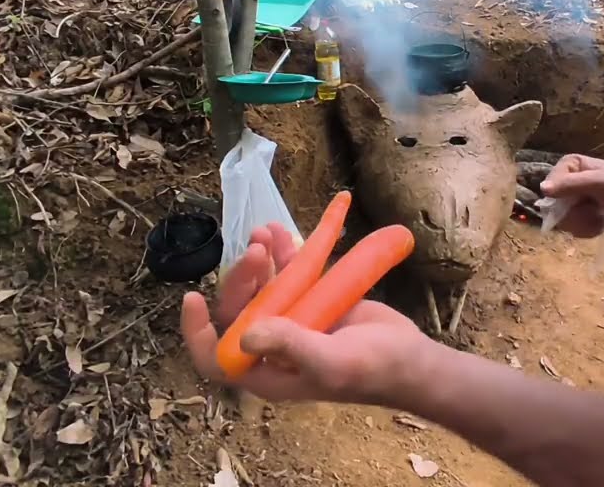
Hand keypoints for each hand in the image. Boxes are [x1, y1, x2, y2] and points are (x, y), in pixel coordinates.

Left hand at [180, 222, 429, 403]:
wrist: (411, 358)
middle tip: (257, 249)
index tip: (192, 299)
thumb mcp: (330, 362)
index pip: (217, 358)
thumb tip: (246, 334)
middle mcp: (273, 348)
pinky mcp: (312, 301)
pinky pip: (289, 274)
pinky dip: (283, 252)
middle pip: (239, 310)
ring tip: (265, 230)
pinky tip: (281, 231)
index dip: (197, 333)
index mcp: (267, 372)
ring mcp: (293, 321)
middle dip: (241, 278)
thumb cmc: (372, 369)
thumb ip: (290, 347)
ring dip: (259, 259)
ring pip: (261, 288)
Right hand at [539, 155, 603, 237]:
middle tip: (593, 212)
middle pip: (554, 207)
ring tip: (600, 218)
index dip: (562, 200)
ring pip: (564, 221)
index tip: (580, 202)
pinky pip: (574, 228)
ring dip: (583, 224)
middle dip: (575, 215)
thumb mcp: (597, 183)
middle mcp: (569, 181)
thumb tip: (543, 189)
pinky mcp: (583, 214)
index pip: (549, 187)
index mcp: (570, 166)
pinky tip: (601, 224)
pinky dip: (588, 229)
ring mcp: (576, 199)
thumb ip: (570, 185)